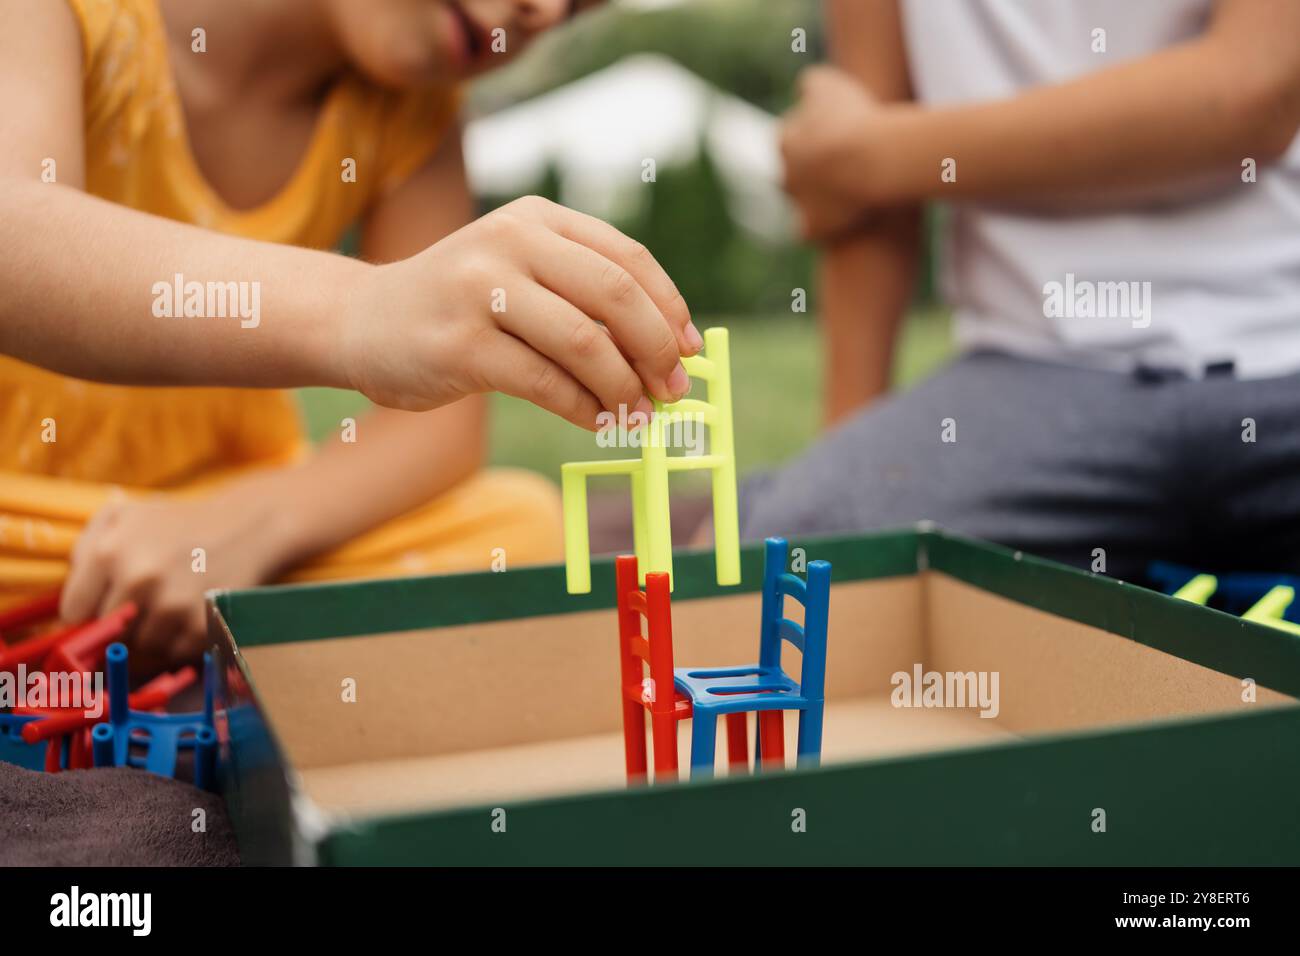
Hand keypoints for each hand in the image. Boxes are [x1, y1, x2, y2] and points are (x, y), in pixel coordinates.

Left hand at [60, 485, 294, 667]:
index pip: (74, 613)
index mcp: (110, 552)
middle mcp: (138, 580)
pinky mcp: (200, 625)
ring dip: (148, 638)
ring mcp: (172, 606)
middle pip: (106, 635)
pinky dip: (177, 642)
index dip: (87, 612)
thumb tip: (69, 601)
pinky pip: (172, 654)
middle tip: (138, 610)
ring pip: (139, 650)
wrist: (246, 526)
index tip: (101, 607)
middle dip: (118, 627)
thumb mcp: (124, 516)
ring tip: (166, 610)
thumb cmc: (178, 523)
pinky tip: (187, 616)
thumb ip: (84, 550)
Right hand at [339, 196, 702, 427]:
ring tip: (636, 415)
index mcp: (536, 218)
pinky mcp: (461, 345)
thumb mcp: (520, 275)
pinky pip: (546, 383)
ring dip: (623, 388)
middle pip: (615, 295)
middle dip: (656, 349)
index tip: (691, 350)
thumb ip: (583, 296)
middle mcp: (510, 242)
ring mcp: (481, 291)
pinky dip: (585, 409)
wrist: (362, 322)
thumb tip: (670, 349)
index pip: (627, 257)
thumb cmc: (460, 306)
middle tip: (672, 390)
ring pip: (584, 343)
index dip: (669, 308)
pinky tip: (596, 421)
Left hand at [781, 66, 885, 239]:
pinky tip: (844, 222)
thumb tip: (804, 88)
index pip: (793, 139)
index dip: (817, 139)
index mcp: (786, 140)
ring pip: (801, 203)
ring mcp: (795, 202)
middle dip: (811, 172)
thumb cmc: (853, 117)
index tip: (838, 139)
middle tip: (840, 169)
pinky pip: (813, 230)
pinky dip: (826, 227)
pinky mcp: (809, 227)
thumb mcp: (830, 84)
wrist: (866, 160)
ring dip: (818, 200)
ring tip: (846, 196)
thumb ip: (812, 84)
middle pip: (793, 174)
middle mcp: (784, 172)